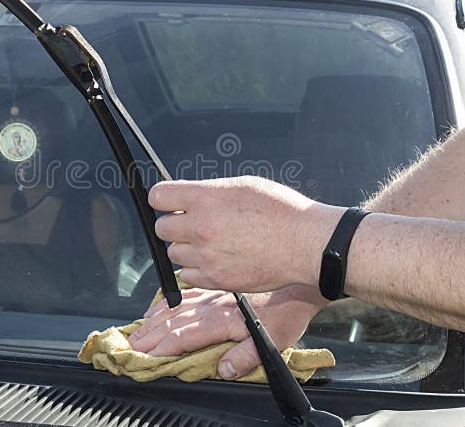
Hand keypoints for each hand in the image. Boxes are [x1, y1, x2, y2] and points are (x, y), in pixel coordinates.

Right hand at [128, 285, 327, 379]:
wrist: (296, 285)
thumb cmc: (287, 314)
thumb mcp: (272, 340)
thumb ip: (245, 356)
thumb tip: (222, 370)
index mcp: (221, 320)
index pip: (182, 337)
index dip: (160, 349)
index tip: (142, 358)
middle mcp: (211, 306)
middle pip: (171, 322)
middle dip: (148, 336)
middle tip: (129, 346)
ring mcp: (212, 296)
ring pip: (174, 308)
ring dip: (153, 321)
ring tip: (136, 330)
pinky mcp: (216, 290)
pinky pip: (184, 295)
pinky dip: (166, 303)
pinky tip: (156, 308)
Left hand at [149, 176, 343, 291]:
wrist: (306, 243)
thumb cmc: (281, 211)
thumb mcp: (242, 185)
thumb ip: (209, 192)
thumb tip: (186, 198)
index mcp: (206, 198)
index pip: (158, 196)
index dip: (163, 199)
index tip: (170, 202)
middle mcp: (201, 227)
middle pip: (162, 228)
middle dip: (175, 225)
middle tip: (195, 224)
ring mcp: (207, 256)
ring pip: (173, 252)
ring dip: (186, 248)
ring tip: (212, 243)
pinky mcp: (216, 279)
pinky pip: (187, 275)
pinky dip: (196, 269)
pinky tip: (215, 260)